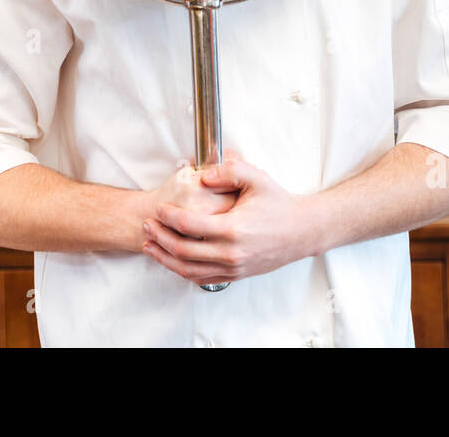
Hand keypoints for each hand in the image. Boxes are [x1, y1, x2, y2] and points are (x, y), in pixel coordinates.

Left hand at [141, 157, 314, 285]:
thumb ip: (229, 170)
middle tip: (147, 225)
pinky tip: (171, 259)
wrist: (301, 231)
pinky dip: (182, 270)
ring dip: (164, 258)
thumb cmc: (278, 204)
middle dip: (160, 237)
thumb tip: (203, 174)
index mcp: (233, 229)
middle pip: (183, 251)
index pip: (189, 225)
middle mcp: (231, 253)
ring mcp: (233, 268)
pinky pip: (201, 278)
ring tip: (150, 245)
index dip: (168, 217)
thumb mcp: (257, 178)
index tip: (158, 208)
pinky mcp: (235, 275)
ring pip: (188, 270)